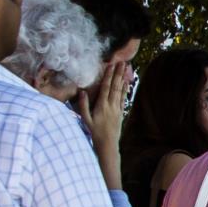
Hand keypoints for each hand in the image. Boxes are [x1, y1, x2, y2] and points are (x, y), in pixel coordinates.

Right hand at [77, 62, 131, 183]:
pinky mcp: (120, 112)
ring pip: (120, 91)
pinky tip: (126, 83)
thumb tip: (81, 91)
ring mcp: (117, 108)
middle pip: (115, 86)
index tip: (111, 65)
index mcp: (102, 106)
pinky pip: (123, 98)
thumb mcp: (85, 119)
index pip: (105, 87)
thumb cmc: (94, 132)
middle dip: (118, 73)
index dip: (108, 75)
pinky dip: (124, 89)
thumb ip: (83, 105)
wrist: (108, 144)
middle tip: (122, 62)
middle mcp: (111, 105)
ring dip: (122, 79)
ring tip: (126, 69)